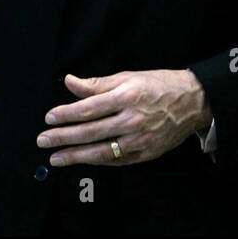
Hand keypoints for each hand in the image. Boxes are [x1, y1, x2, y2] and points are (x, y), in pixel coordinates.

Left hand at [37, 70, 211, 167]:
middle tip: (43, 141)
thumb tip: (69, 82)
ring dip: (75, 156)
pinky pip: (116, 161)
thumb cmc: (160, 85)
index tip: (49, 118)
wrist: (194, 102)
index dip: (66, 114)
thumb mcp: (129, 77)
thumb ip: (97, 84)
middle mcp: (133, 120)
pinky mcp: (146, 154)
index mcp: (127, 96)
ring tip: (56, 158)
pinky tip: (82, 160)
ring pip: (101, 152)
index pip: (89, 108)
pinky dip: (97, 161)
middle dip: (63, 137)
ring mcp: (140, 140)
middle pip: (90, 132)